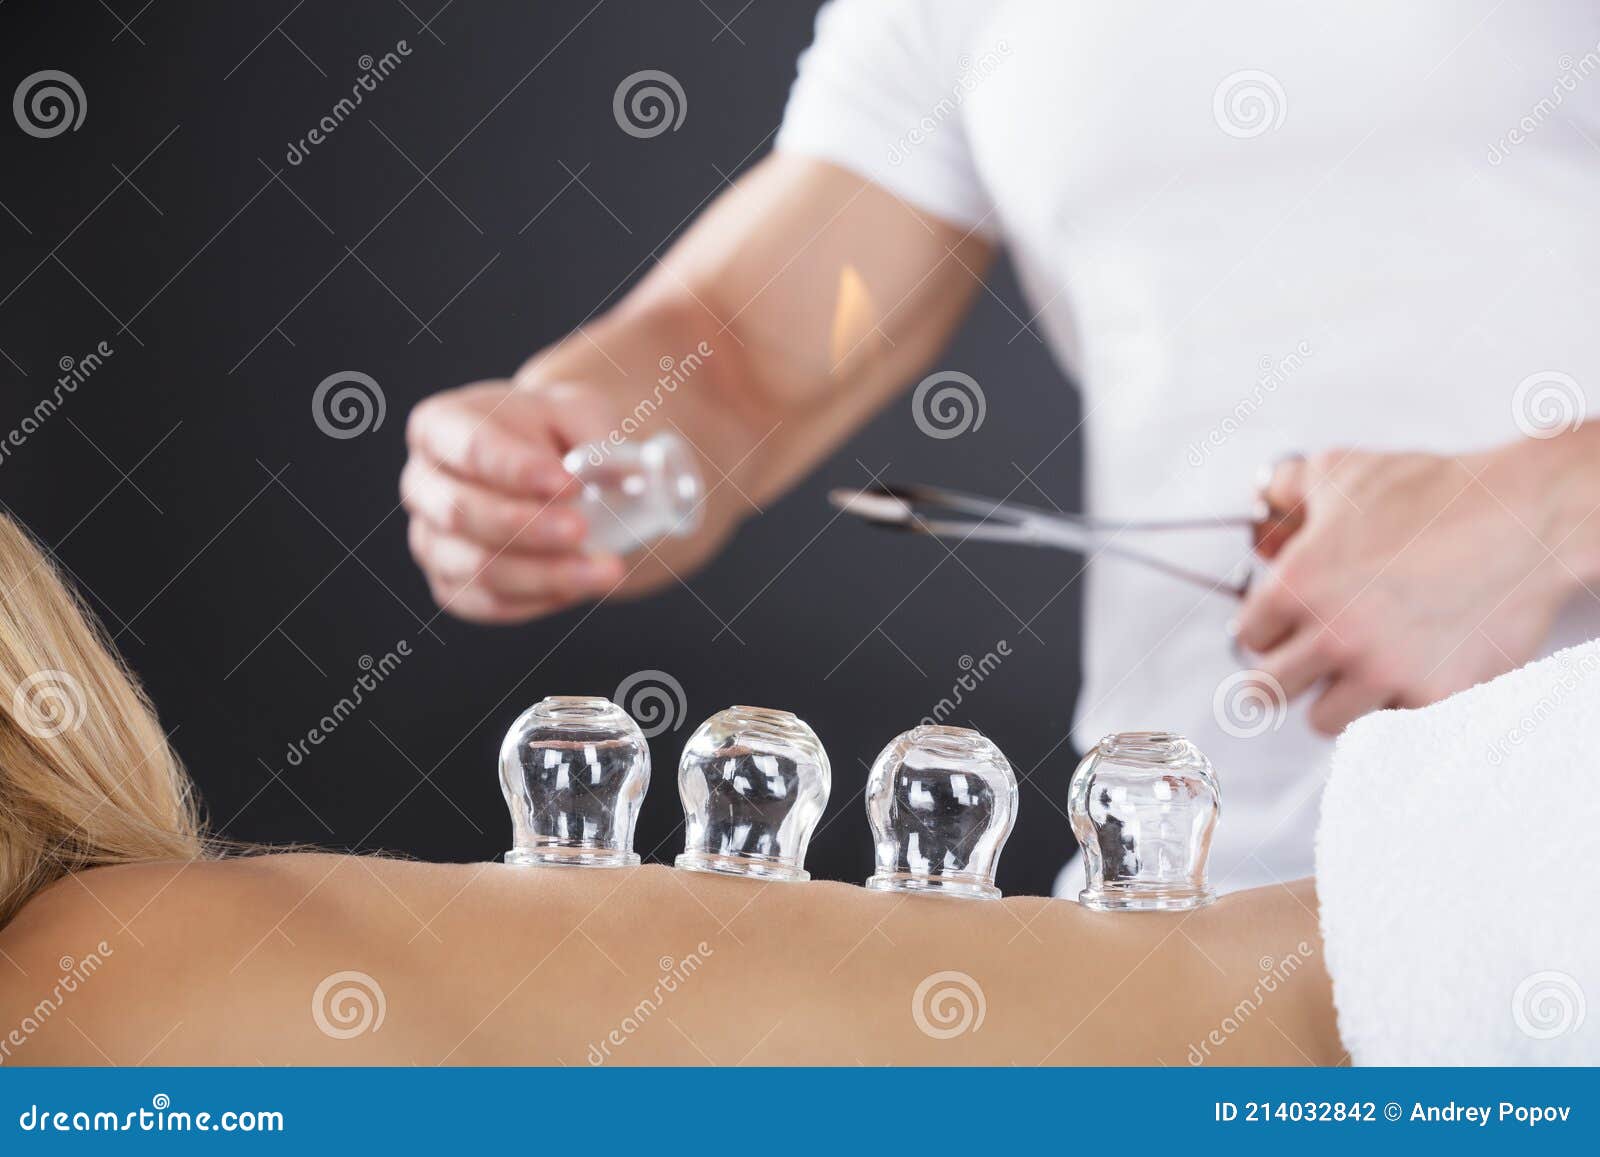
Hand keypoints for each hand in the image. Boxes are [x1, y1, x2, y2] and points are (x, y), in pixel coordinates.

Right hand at [401, 380, 625, 622]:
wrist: (551, 466)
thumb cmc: (556, 432)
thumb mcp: (578, 413)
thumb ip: (595, 437)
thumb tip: (624, 477)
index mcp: (440, 427)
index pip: (471, 449)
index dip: (519, 470)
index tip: (571, 483)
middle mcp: (423, 485)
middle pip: (463, 513)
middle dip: (529, 527)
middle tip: (583, 530)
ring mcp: (430, 539)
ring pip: (478, 568)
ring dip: (545, 574)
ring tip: (604, 569)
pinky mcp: (451, 585)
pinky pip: (490, 604)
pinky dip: (540, 599)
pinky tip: (582, 584)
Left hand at [1233, 445, 1580, 735]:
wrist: (1521, 517)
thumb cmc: (1435, 493)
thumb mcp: (1341, 472)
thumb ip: (1286, 489)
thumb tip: (1262, 510)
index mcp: (1298, 586)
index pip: (1248, 638)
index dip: (1268, 630)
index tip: (1285, 629)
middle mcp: (1334, 635)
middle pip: (1270, 690)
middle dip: (1289, 673)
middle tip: (1312, 659)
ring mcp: (1384, 672)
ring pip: (1326, 719)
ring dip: (1340, 698)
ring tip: (1364, 668)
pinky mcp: (1435, 697)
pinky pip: (1391, 727)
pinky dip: (1397, 708)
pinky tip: (1410, 675)